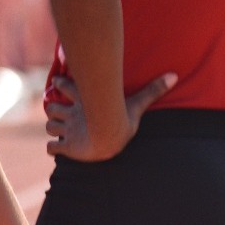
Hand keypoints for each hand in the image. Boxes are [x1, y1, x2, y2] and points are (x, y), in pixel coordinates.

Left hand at [45, 72, 174, 160]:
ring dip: (52, 127)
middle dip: (52, 109)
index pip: (65, 86)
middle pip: (52, 108)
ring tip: (57, 129)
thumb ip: (152, 90)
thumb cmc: (121, 119)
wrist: (107, 139)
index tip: (57, 81)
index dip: (59, 83)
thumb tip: (174, 75)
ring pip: (50, 127)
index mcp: (84, 102)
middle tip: (54, 110)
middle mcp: (72, 115)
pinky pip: (53, 148)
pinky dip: (53, 148)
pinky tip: (56, 150)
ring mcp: (68, 131)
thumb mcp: (137, 104)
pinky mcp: (67, 147)